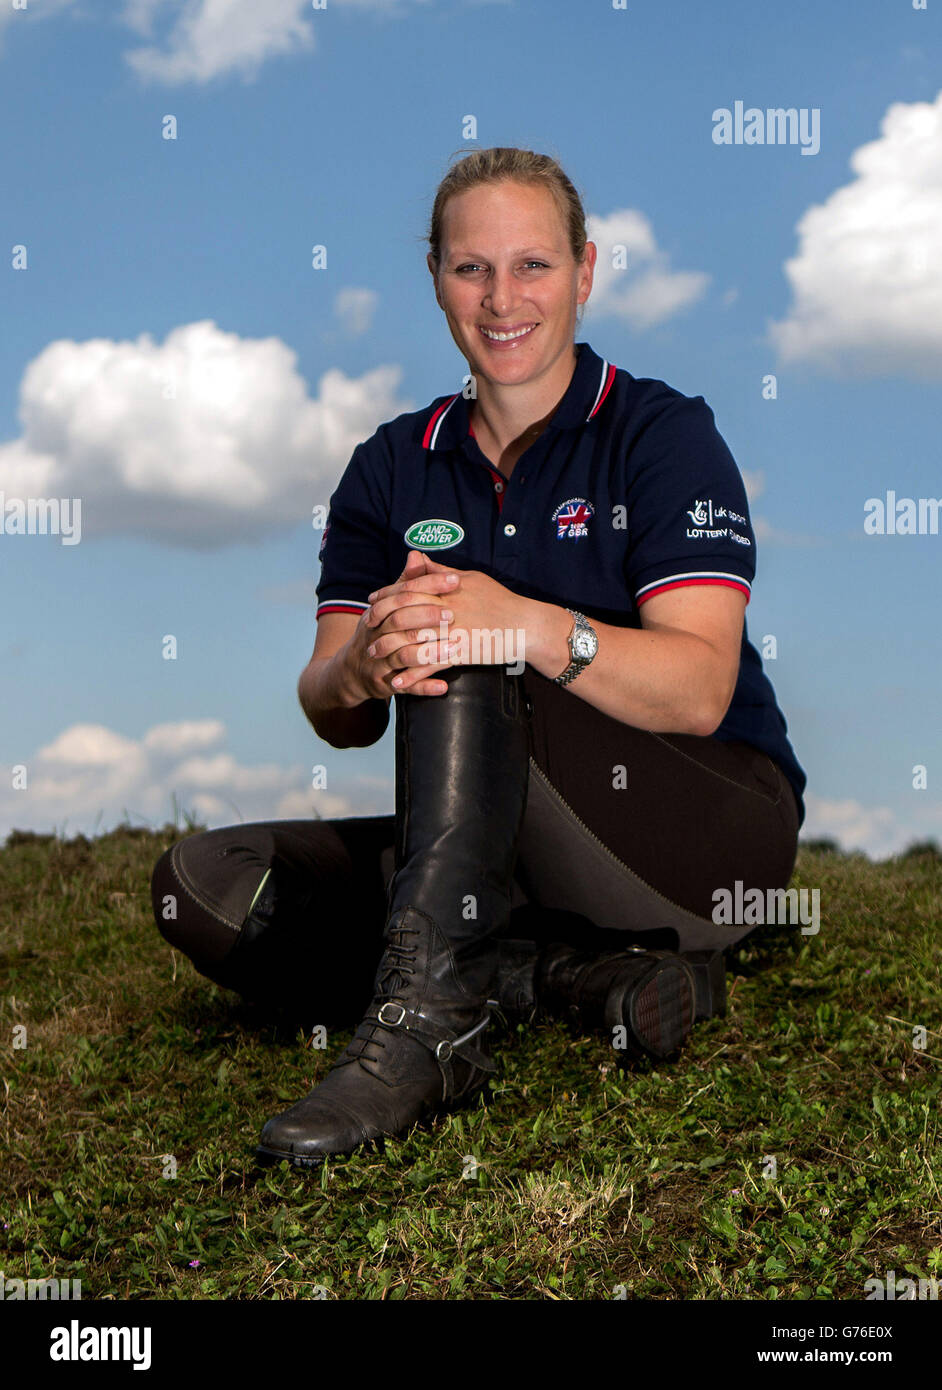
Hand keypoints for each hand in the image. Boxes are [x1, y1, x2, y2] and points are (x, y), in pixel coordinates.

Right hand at [345, 548, 462, 698]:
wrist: (351, 671)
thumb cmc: (377, 633)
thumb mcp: (386, 608)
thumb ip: (404, 585)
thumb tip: (416, 555)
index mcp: (378, 613)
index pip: (403, 594)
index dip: (429, 585)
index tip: (454, 580)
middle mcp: (376, 635)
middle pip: (399, 623)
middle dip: (426, 617)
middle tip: (453, 615)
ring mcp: (380, 661)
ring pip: (404, 655)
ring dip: (429, 653)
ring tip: (454, 649)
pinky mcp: (385, 683)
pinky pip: (405, 686)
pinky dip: (424, 686)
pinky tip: (443, 686)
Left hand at [365, 550, 531, 690]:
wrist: (525, 625)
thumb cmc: (500, 599)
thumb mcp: (471, 578)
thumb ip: (441, 571)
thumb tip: (418, 557)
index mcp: (446, 590)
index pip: (408, 589)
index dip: (387, 595)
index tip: (372, 600)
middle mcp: (445, 610)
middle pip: (403, 615)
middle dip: (381, 622)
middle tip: (367, 630)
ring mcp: (451, 633)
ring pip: (412, 641)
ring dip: (390, 651)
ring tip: (375, 657)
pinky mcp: (460, 653)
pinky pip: (430, 666)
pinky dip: (411, 675)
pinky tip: (397, 682)